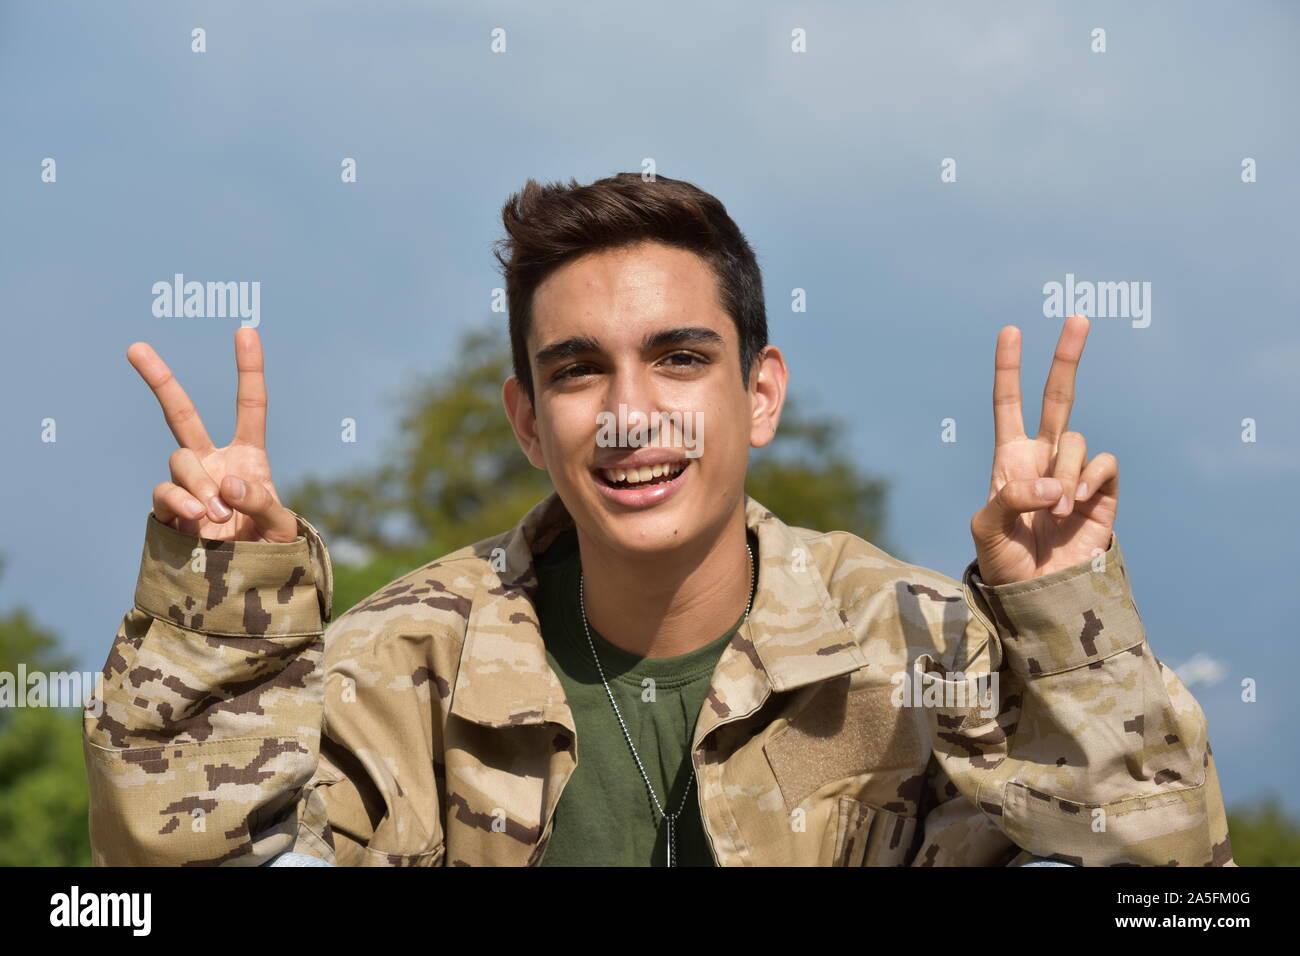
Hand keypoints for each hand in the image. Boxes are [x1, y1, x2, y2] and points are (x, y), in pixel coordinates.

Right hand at [127, 328, 297, 542]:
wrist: (246, 588)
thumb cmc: (271, 551)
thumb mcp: (282, 527)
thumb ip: (262, 503)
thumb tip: (227, 485)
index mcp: (249, 457)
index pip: (250, 407)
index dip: (249, 369)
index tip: (246, 329)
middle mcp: (213, 464)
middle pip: (182, 414)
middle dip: (159, 380)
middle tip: (135, 347)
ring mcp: (188, 486)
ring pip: (180, 460)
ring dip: (196, 481)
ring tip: (217, 513)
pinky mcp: (170, 513)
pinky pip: (164, 494)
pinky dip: (179, 500)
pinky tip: (198, 515)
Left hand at [969, 315, 1118, 585]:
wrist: (1040, 597)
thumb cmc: (1005, 563)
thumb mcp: (987, 531)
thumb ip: (1010, 499)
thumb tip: (1051, 483)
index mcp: (1010, 459)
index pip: (1008, 404)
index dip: (1008, 369)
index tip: (1010, 332)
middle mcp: (1044, 458)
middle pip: (1058, 398)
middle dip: (1066, 358)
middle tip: (1078, 318)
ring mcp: (1075, 474)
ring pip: (1076, 441)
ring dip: (1065, 471)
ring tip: (1054, 512)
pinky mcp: (1102, 494)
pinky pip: (1103, 465)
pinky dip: (1089, 478)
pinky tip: (1075, 505)